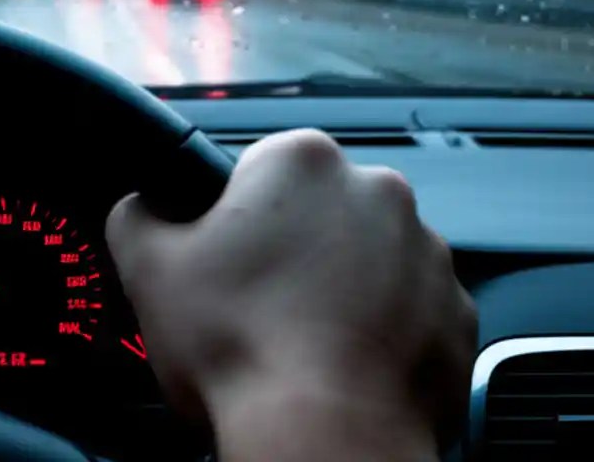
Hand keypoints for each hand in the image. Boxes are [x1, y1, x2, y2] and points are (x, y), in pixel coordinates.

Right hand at [107, 129, 475, 460]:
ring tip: (298, 344)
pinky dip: (381, 334)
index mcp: (302, 160)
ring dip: (339, 290)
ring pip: (369, 261)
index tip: (222, 263)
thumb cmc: (242, 348)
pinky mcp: (455, 312)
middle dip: (290, 252)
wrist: (326, 436)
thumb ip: (138, 215)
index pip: (257, 168)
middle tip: (254, 308)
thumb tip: (143, 209)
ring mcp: (427, 253)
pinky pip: (410, 313)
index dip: (231, 220)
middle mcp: (378, 191)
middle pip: (317, 213)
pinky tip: (341, 366)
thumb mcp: (148, 267)